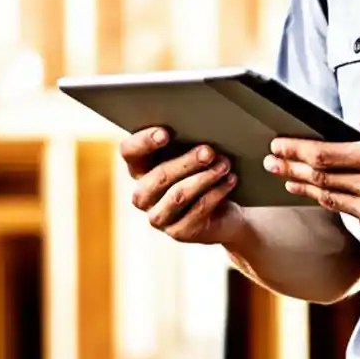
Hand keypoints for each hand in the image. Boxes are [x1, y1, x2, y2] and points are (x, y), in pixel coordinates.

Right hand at [119, 127, 246, 244]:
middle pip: (157, 176)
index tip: (165, 133)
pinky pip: (197, 211)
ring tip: (224, 164)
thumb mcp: (192, 155)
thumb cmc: (204, 173)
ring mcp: (159, 217)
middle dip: (186, 162)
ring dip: (204, 177)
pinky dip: (216, 193)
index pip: (129, 152)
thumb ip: (186, 141)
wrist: (226, 211)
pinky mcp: (178, 233)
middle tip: (209, 151)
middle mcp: (143, 195)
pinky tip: (230, 180)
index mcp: (140, 169)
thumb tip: (198, 125)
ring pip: (177, 195)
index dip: (143, 142)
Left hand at [264, 118, 359, 241]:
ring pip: (330, 199)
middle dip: (290, 168)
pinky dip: (333, 202)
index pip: (325, 155)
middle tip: (270, 162)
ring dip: (304, 188)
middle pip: (319, 179)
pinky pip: (350, 214)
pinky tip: (322, 195)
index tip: (278, 145)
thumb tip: (358, 123)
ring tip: (286, 179)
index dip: (296, 150)